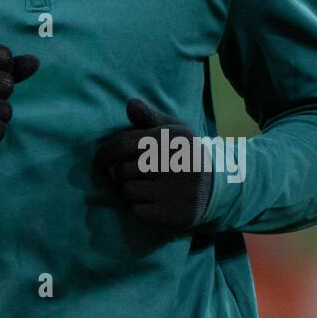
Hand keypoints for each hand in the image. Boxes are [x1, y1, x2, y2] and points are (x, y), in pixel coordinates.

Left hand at [94, 98, 213, 234]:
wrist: (217, 188)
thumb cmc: (185, 154)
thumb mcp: (173, 131)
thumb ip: (149, 118)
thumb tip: (130, 103)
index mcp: (170, 139)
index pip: (123, 144)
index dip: (104, 153)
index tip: (99, 161)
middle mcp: (173, 163)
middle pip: (121, 170)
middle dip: (121, 174)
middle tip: (132, 176)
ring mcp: (174, 190)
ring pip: (127, 191)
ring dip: (129, 192)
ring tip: (144, 188)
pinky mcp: (173, 214)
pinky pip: (136, 211)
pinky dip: (138, 209)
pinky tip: (151, 203)